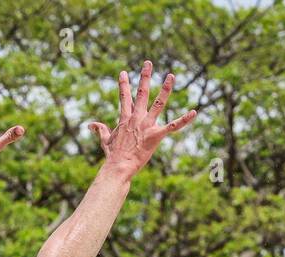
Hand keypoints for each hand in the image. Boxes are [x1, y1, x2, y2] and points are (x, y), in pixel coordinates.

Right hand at [88, 61, 196, 177]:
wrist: (119, 165)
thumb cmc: (112, 155)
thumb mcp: (104, 140)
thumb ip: (99, 130)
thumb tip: (90, 124)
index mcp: (125, 118)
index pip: (124, 97)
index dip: (124, 84)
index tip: (123, 73)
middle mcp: (137, 118)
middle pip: (142, 93)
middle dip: (145, 76)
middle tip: (148, 63)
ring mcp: (147, 125)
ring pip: (158, 103)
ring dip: (165, 89)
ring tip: (171, 76)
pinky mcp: (156, 135)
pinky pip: (173, 126)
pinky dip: (184, 120)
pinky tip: (194, 112)